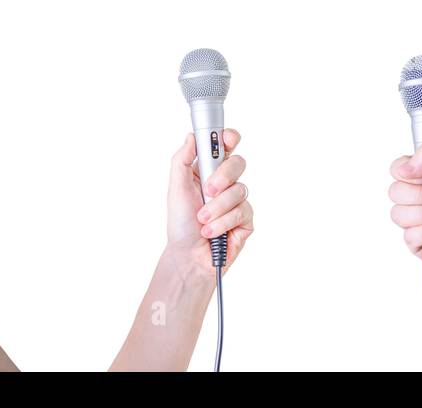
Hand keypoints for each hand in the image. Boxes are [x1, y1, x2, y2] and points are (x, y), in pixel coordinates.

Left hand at [166, 130, 253, 278]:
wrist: (188, 256)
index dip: (229, 138)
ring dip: (216, 208)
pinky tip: (211, 232)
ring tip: (202, 220)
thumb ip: (181, 160)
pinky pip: (242, 211)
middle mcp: (225, 183)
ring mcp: (237, 201)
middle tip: (208, 190)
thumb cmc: (180, 224)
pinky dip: (223, 222)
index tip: (227, 138)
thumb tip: (191, 137)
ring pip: (239, 190)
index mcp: (207, 171)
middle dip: (223, 176)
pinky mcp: (246, 219)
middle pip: (238, 163)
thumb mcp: (175, 189)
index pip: (225, 147)